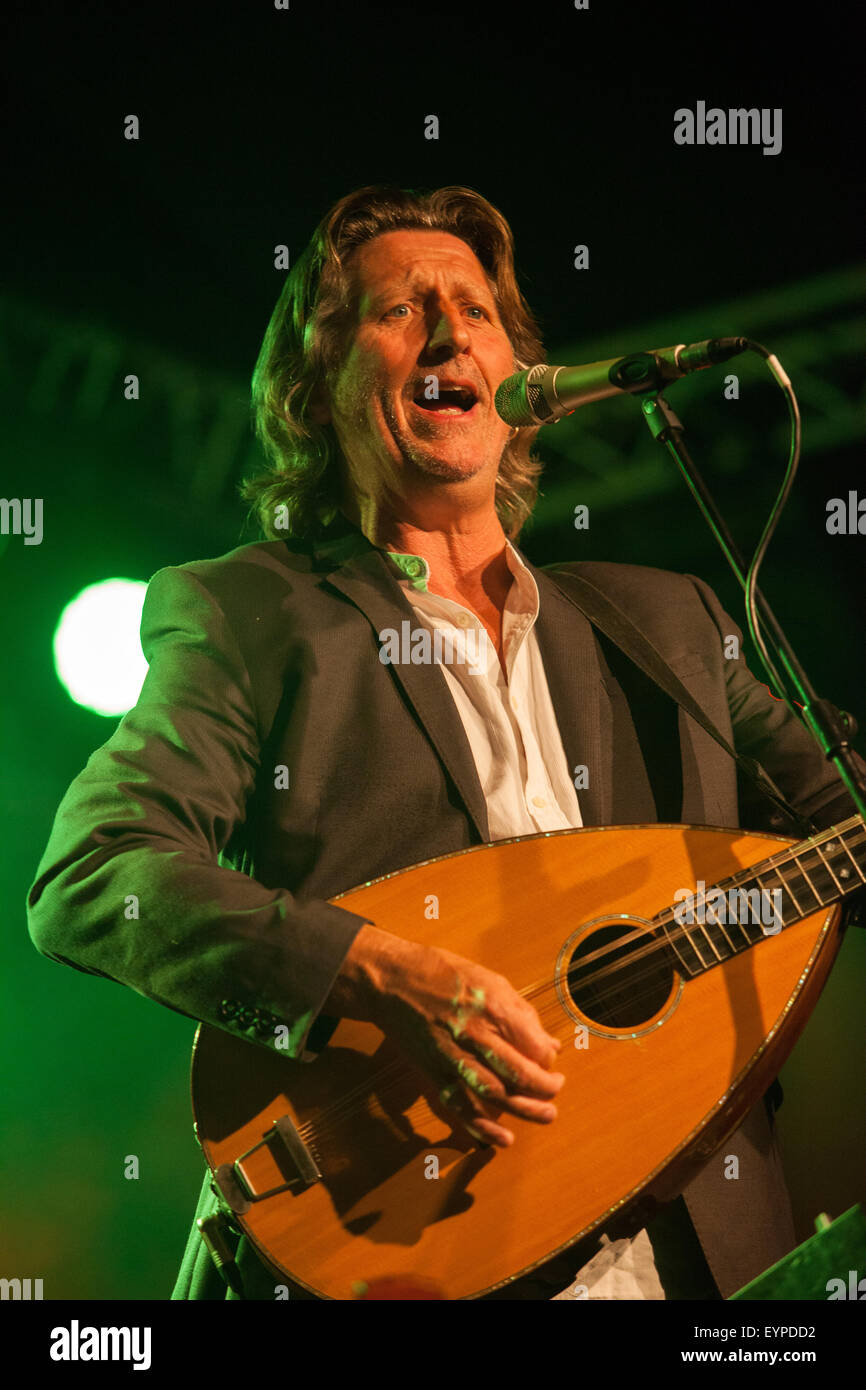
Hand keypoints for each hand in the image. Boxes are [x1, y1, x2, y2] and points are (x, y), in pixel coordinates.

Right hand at [324, 925, 564, 1146]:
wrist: (393, 982)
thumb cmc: (443, 974)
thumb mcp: (491, 980)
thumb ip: (522, 1014)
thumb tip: (549, 1043)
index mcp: (494, 1008)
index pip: (535, 1047)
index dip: (549, 1059)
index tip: (549, 1060)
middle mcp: (476, 1035)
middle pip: (520, 1075)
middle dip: (545, 1090)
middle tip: (554, 1090)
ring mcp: (453, 1057)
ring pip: (495, 1095)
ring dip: (525, 1111)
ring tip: (546, 1116)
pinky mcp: (435, 1073)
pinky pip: (461, 1107)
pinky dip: (483, 1128)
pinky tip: (503, 1139)